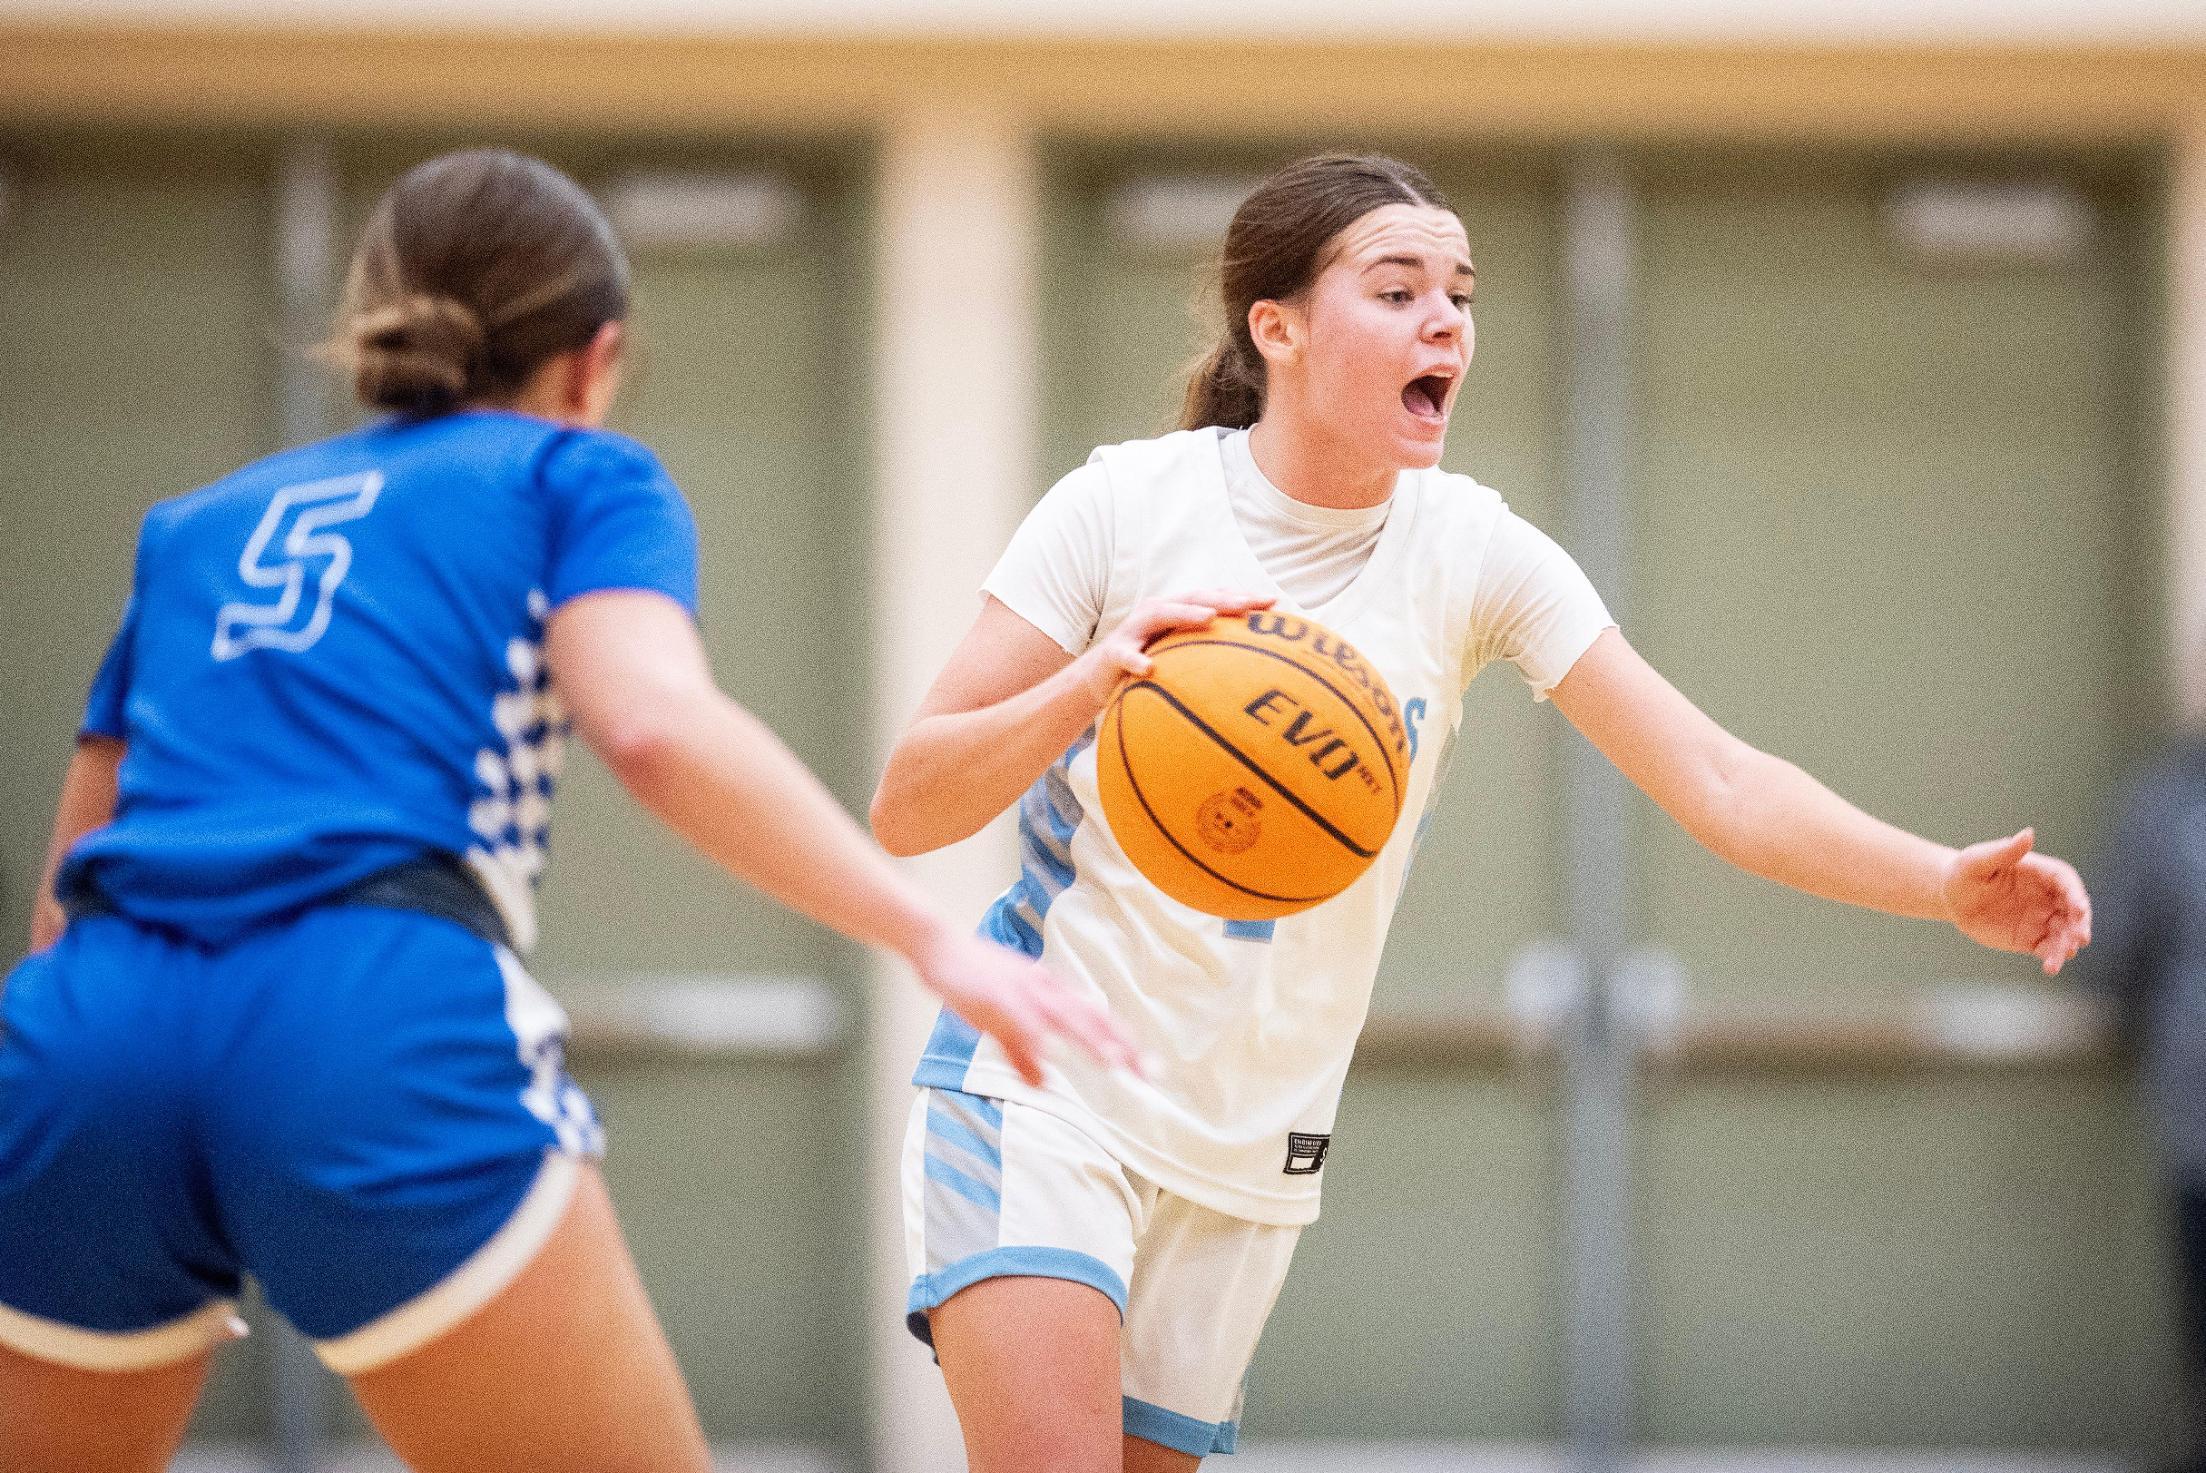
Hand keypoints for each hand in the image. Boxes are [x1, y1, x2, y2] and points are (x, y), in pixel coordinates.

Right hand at [910, 923, 1143, 1085]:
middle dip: (1121, 1047)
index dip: (1124, 1042)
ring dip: (1088, 1040)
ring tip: (1112, 1063)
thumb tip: (1043, 1081)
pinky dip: (1037, 1037)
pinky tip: (1051, 1054)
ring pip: (1063, 1018)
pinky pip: (1020, 1019)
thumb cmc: (973, 980)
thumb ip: (1022, 1052)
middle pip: (1091, 1019)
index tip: (1149, 1069)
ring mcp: (1021, 990)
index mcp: (1051, 992)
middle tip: (1148, 1074)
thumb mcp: (1001, 1021)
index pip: (1098, 1018)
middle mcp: (1045, 989)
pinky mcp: (994, 997)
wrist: (939, 946)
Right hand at [1074, 589, 1274, 703]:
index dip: (1243, 597)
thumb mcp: (1180, 657)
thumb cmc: (1148, 666)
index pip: (1214, 598)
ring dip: (1186, 613)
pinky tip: (1149, 669)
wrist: (1098, 679)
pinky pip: (1125, 656)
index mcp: (1177, 611)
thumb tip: (1256, 668)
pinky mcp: (1113, 652)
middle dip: (1223, 598)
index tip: (1274, 603)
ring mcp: (1134, 629)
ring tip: (1210, 617)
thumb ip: (1209, 654)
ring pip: (1161, 614)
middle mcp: (1157, 611)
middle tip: (1249, 605)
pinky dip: (1136, 660)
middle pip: (1193, 598)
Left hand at [1943, 828, 2091, 975]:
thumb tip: (2028, 833)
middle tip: (2080, 938)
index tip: (2080, 908)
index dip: (2076, 894)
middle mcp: (2047, 896)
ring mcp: (2042, 918)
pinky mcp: (2032, 938)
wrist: (1952, 897)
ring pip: (2064, 932)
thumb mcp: (1978, 860)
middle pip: (2073, 909)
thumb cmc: (1964, 872)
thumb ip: (2004, 851)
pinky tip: (2050, 968)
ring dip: (2068, 944)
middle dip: (2080, 923)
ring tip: (2062, 956)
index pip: (2065, 881)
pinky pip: (2049, 949)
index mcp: (2039, 872)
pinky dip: (2053, 958)